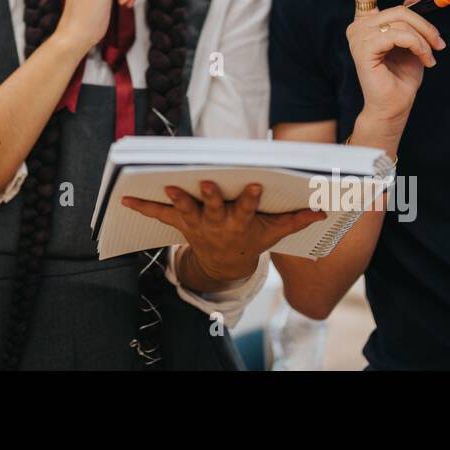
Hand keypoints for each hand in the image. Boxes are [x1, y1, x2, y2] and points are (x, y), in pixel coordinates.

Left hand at [123, 180, 325, 282]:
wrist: (224, 265)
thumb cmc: (251, 239)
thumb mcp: (274, 232)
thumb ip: (296, 219)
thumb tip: (323, 210)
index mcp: (241, 223)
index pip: (248, 209)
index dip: (251, 198)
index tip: (254, 184)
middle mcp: (218, 223)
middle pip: (214, 208)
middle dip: (211, 197)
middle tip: (207, 183)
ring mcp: (197, 224)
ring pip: (186, 210)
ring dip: (176, 199)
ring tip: (166, 186)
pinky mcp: (181, 223)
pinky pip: (160, 214)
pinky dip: (143, 205)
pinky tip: (125, 198)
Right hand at [346, 0, 444, 124]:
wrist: (393, 107)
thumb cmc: (401, 77)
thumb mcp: (412, 44)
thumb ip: (410, 20)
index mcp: (366, 21)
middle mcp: (358, 25)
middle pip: (399, 9)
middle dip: (426, 26)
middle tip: (440, 45)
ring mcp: (358, 36)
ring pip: (402, 21)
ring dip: (425, 39)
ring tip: (432, 56)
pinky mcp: (364, 48)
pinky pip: (400, 35)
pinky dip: (418, 47)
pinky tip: (424, 61)